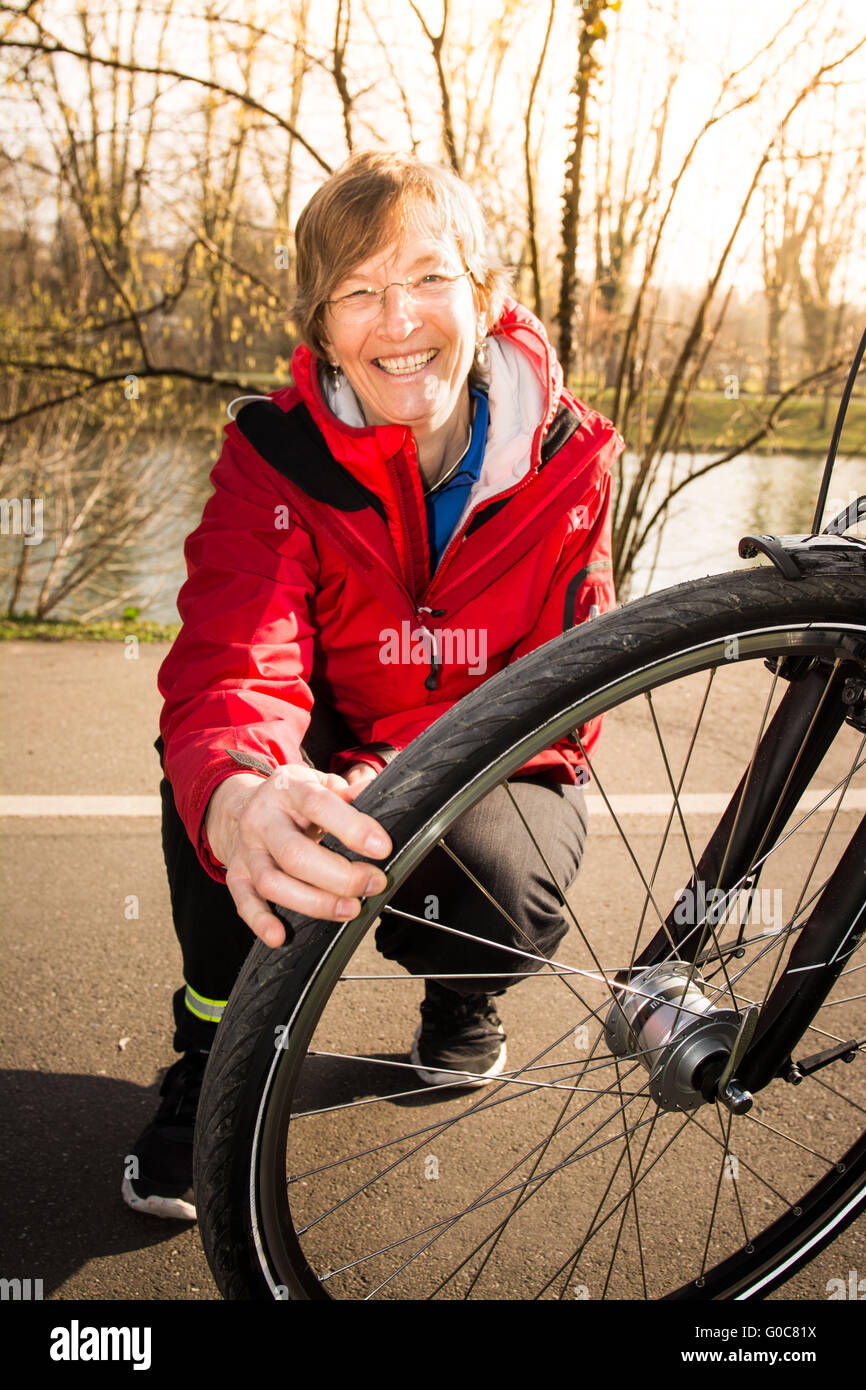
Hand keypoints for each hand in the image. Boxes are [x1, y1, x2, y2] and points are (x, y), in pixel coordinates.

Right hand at [204, 762, 389, 947]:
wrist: (245, 805)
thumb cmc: (296, 799)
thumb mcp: (322, 782)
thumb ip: (349, 789)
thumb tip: (371, 792)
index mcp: (288, 788)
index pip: (318, 804)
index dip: (352, 828)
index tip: (382, 848)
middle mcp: (262, 819)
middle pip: (294, 854)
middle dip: (340, 877)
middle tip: (373, 884)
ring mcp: (247, 849)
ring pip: (271, 883)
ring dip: (314, 903)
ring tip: (350, 909)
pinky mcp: (236, 875)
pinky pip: (244, 902)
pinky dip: (260, 921)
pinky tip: (280, 936)